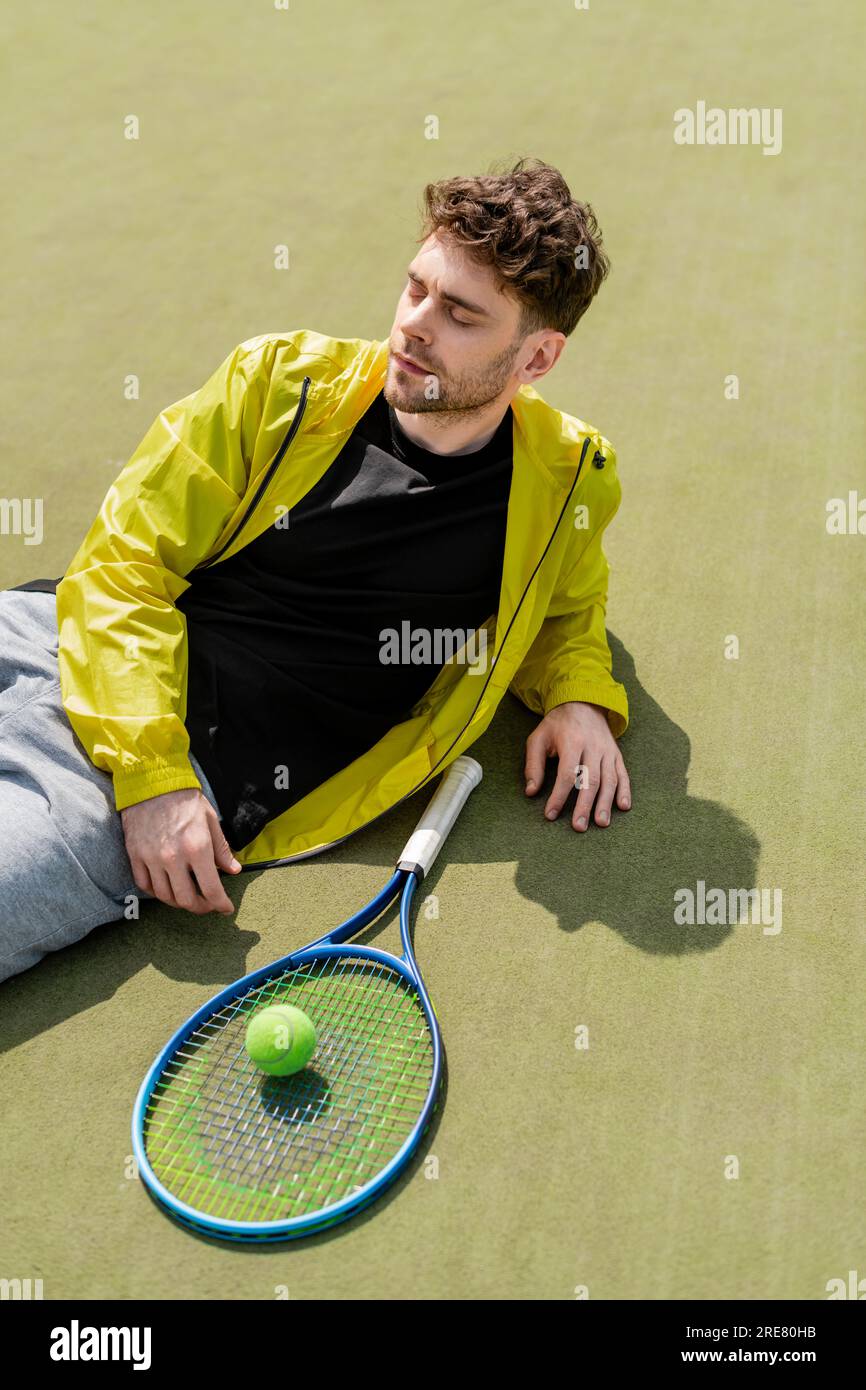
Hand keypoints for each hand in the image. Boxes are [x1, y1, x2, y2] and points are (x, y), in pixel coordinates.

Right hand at [121, 788, 240, 913]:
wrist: (152, 783)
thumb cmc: (184, 799)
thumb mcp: (211, 820)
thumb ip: (222, 849)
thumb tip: (233, 870)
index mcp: (197, 848)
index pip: (211, 889)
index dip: (221, 904)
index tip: (225, 908)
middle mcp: (174, 858)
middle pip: (187, 899)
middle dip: (201, 908)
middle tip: (208, 905)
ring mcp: (152, 858)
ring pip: (165, 896)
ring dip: (179, 902)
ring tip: (188, 898)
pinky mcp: (135, 856)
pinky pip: (145, 885)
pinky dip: (157, 892)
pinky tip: (167, 888)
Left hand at [524, 700, 630, 830]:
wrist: (583, 702)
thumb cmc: (557, 725)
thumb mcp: (538, 738)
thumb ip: (533, 765)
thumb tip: (531, 792)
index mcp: (572, 742)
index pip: (567, 774)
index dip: (559, 796)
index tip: (550, 814)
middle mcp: (593, 746)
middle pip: (591, 780)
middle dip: (584, 806)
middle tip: (578, 827)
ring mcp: (608, 750)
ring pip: (609, 780)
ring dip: (606, 803)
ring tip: (601, 823)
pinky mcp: (617, 754)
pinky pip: (623, 774)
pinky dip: (625, 791)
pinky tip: (623, 807)